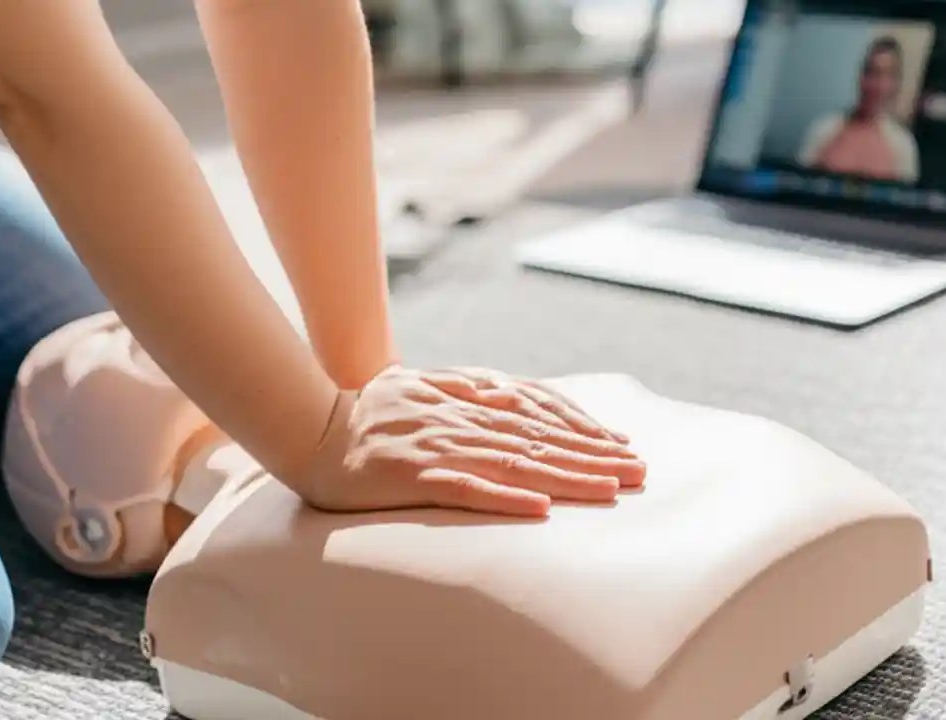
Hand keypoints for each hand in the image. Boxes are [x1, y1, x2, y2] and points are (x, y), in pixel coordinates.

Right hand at [296, 366, 644, 516]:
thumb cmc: (368, 412)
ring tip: (610, 489)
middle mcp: (457, 417)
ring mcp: (435, 446)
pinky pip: (465, 488)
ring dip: (566, 476)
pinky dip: (505, 497)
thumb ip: (467, 388)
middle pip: (537, 438)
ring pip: (513, 461)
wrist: (307, 428)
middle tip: (639, 471)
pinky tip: (541, 508)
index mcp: (463, 397)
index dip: (583, 429)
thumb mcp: (422, 385)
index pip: (536, 413)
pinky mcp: (410, 476)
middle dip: (592, 455)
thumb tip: (514, 394)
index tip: (622, 447)